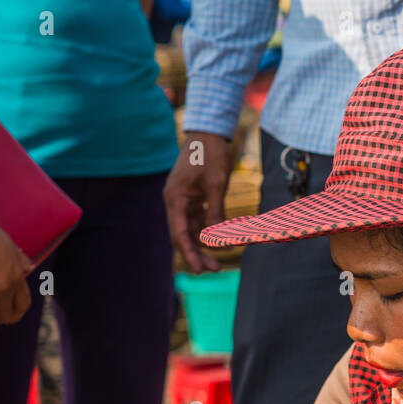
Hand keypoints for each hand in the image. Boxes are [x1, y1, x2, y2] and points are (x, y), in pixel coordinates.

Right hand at [163, 131, 231, 273]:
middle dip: (199, 253)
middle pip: (185, 236)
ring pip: (193, 230)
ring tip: (226, 251)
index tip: (199, 271)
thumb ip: (215, 213)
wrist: (208, 132)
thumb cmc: (210, 154)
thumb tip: (218, 239)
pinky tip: (224, 237)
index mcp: (175, 199)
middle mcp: (176, 202)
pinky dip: (211, 229)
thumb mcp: (215, 184)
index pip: (179, 234)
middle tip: (215, 269)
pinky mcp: (193, 198)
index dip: (189, 254)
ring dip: (207, 242)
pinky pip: (200, 220)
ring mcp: (183, 201)